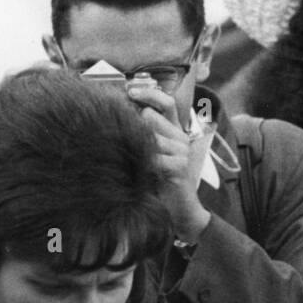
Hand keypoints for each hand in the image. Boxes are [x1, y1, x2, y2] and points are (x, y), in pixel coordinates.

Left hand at [126, 84, 210, 241]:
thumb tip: (121, 114)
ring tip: (133, 163)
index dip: (149, 94)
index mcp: (175, 131)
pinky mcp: (179, 166)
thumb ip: (142, 135)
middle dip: (134, 127)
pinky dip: (142, 163)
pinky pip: (153, 156)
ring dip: (136, 149)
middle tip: (122, 140)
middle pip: (150, 117)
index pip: (166, 102)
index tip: (130, 91)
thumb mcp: (149, 154)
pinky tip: (139, 171)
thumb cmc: (158, 183)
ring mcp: (182, 151)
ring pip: (149, 136)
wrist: (178, 211)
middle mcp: (181, 137)